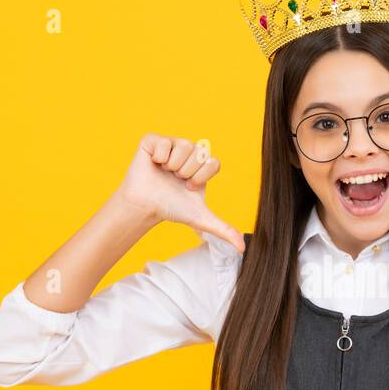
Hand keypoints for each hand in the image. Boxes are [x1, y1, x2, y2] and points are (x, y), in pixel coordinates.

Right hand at [116, 134, 244, 252]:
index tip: (190, 187)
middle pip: (199, 153)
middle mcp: (190, 151)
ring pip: (183, 145)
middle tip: (175, 180)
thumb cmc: (171, 208)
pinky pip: (163, 142)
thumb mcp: (201, 218)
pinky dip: (158, 157)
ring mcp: (172, 143)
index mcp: (203, 165)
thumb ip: (223, 229)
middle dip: (186, 172)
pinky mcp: (154, 140)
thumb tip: (243, 248)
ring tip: (165, 172)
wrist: (145, 205)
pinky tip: (154, 164)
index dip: (201, 177)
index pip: (213, 162)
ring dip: (172, 165)